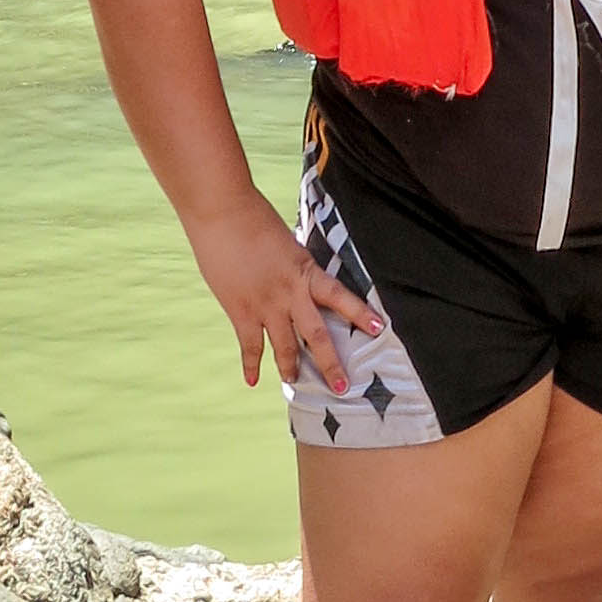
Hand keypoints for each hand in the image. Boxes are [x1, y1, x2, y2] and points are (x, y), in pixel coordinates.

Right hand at [184, 191, 383, 394]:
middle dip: (331, 364)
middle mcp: (291, 293)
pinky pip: (249, 345)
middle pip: (317, 335)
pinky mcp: (241, 311)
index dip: (360, 313)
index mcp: (306, 271)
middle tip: (342, 387)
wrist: (222, 213)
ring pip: (285, 346)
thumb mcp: (286, 243)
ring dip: (291, 368)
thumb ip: (294, 267)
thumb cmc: (253, 219)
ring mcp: (266, 305)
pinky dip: (251, 364)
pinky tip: (252, 381)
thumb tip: (298, 281)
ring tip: (296, 383)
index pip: (340, 296)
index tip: (380, 329)